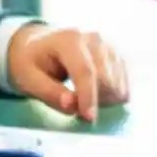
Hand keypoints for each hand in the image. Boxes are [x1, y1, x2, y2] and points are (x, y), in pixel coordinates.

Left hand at [7, 24, 129, 122]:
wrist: (40, 45)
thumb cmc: (33, 62)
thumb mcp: (29, 78)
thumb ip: (50, 93)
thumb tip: (72, 105)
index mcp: (69, 39)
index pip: (85, 71)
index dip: (89, 97)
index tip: (88, 118)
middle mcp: (94, 38)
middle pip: (107, 79)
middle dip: (95, 100)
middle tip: (75, 107)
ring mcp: (109, 45)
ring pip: (119, 83)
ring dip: (104, 100)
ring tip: (83, 97)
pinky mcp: (119, 55)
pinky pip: (126, 84)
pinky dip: (113, 95)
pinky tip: (96, 94)